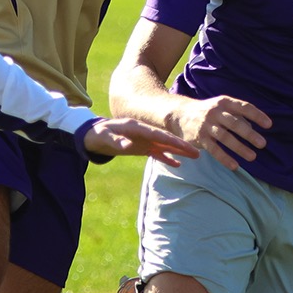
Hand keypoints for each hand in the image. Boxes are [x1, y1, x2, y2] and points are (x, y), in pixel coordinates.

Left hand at [84, 118, 198, 166]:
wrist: (94, 135)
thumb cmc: (99, 134)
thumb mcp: (105, 137)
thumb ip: (116, 141)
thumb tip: (127, 144)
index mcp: (138, 128)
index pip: (158, 134)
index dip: (172, 140)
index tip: (185, 145)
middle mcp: (144, 133)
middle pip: (166, 139)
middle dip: (182, 146)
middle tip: (198, 152)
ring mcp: (144, 141)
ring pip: (165, 146)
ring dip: (179, 151)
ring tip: (195, 156)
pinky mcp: (142, 148)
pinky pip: (157, 153)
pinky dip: (167, 158)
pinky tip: (178, 164)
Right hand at [177, 95, 271, 169]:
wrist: (180, 114)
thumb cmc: (209, 111)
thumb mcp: (222, 107)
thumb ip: (238, 116)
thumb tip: (254, 129)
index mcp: (224, 102)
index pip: (244, 107)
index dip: (257, 116)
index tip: (269, 125)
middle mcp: (215, 112)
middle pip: (235, 123)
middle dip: (250, 134)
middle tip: (263, 144)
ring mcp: (207, 126)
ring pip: (225, 138)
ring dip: (240, 148)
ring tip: (252, 157)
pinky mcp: (200, 138)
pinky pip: (214, 150)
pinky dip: (224, 158)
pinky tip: (235, 166)